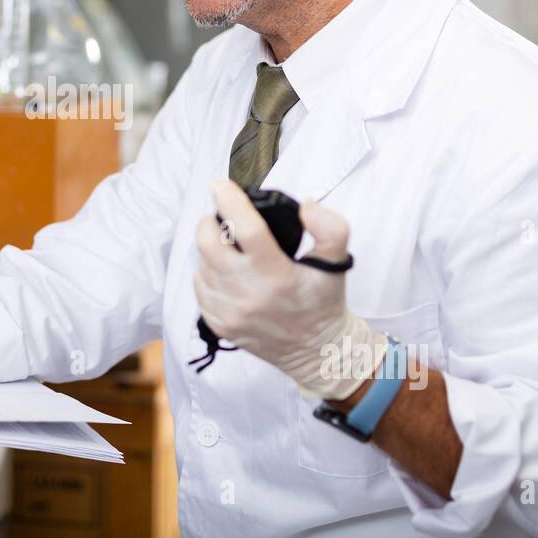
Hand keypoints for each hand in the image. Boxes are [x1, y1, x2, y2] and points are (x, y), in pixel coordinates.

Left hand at [193, 179, 385, 399]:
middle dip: (210, 222)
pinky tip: (223, 270)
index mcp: (277, 275)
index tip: (221, 185)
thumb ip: (330, 228)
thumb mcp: (337, 263)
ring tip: (226, 245)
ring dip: (208, 248)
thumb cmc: (324, 302)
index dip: (229, 201)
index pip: (245, 229)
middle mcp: (249, 295)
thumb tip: (304, 206)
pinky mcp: (220, 326)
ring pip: (201, 264)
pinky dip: (207, 272)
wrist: (317, 352)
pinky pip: (199, 288)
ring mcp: (230, 313)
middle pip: (208, 244)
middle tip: (221, 217)